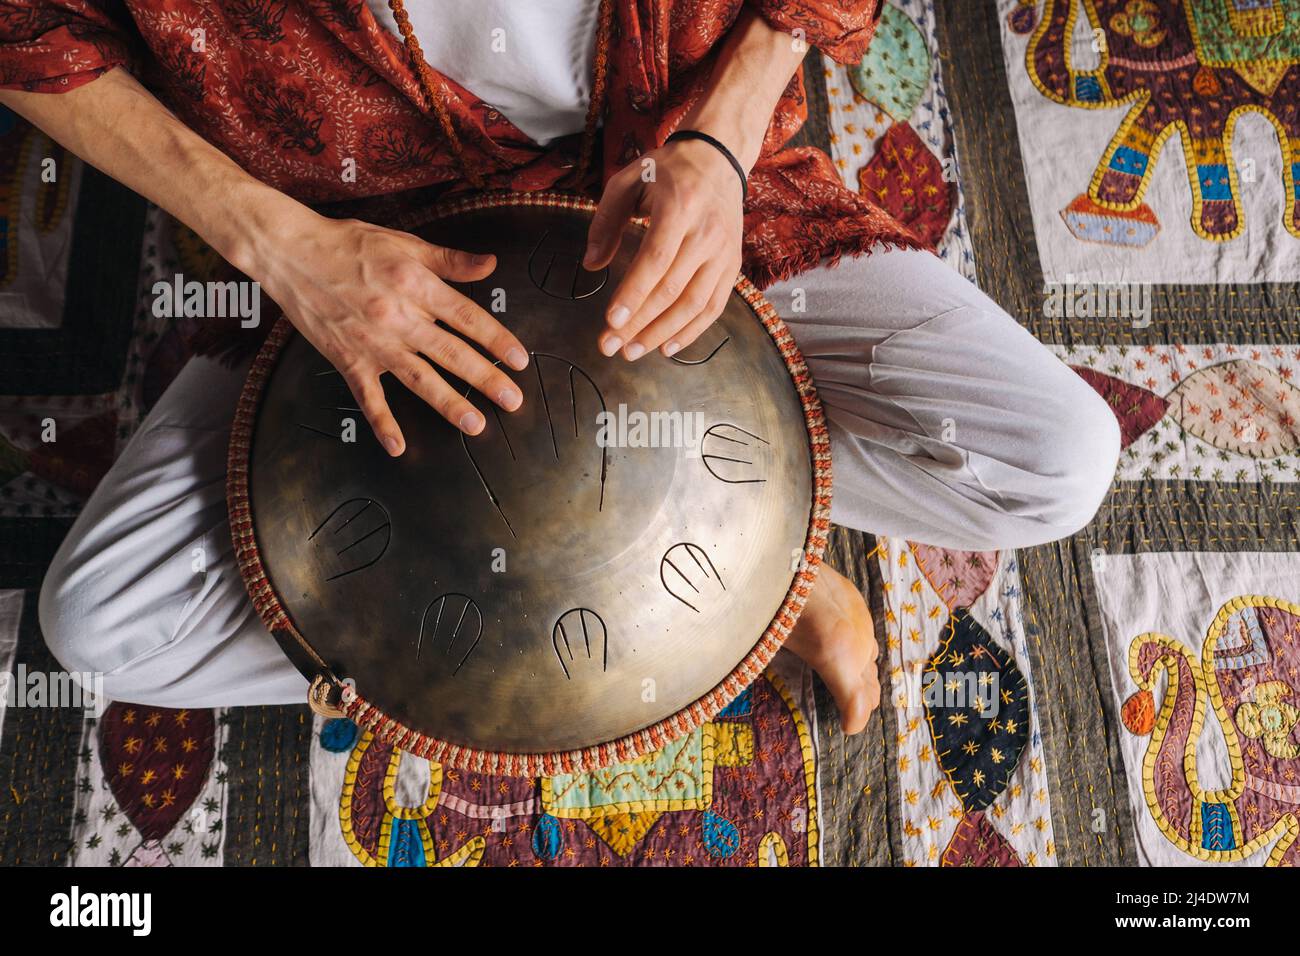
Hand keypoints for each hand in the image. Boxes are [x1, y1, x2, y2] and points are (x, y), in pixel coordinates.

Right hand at [253, 211, 529, 453]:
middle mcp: (398, 317)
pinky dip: (382, 423)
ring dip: (449, 403)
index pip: (466, 317)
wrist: (291, 254)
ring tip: (475, 424)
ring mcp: (373, 342)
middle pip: (451, 353)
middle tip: (513, 400)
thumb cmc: (348, 244)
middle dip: (486, 378)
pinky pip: (368, 397)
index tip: (519, 360)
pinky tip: (398, 447)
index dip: (496, 339)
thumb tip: (490, 264)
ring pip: (419, 378)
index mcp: (416, 285)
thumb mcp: (404, 243)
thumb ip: (449, 260)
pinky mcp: (348, 359)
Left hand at [583, 137, 743, 360]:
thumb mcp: (628, 180)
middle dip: (639, 323)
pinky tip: (667, 347)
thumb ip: (605, 221)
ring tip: (632, 352)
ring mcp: (724, 252)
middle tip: (609, 346)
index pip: (656, 259)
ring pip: (694, 304)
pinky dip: (692, 332)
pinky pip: (714, 307)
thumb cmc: (667, 171)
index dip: (633, 293)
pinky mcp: (732, 266)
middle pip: (672, 288)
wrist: (719, 158)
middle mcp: (706, 232)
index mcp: (679, 206)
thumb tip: (592, 265)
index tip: (610, 321)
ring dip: (662, 333)